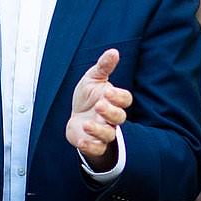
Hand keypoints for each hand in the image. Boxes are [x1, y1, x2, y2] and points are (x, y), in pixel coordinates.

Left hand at [66, 49, 130, 166]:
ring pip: (109, 134)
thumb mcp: (93, 79)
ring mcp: (104, 132)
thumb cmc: (88, 98)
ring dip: (98, 130)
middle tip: (99, 105)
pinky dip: (90, 146)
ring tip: (87, 124)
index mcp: (114, 101)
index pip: (125, 99)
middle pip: (120, 117)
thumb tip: (114, 51)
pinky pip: (97, 149)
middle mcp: (112, 118)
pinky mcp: (94, 144)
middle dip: (110, 112)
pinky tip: (81, 140)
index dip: (118, 96)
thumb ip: (104, 67)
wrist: (75, 118)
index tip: (107, 91)